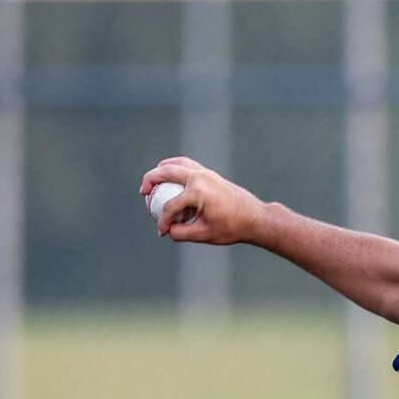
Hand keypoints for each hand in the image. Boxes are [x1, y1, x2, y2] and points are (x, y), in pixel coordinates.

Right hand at [139, 157, 266, 244]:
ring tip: (151, 181)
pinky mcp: (210, 174)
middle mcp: (200, 178)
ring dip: (161, 170)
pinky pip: (187, 166)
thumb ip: (182, 233)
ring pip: (176, 164)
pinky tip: (169, 178)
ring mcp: (206, 173)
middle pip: (166, 173)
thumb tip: (167, 230)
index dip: (162, 221)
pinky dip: (175, 168)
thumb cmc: (232, 228)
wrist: (255, 218)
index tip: (161, 231)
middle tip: (143, 193)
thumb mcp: (204, 235)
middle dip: (150, 181)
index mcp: (198, 193)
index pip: (171, 206)